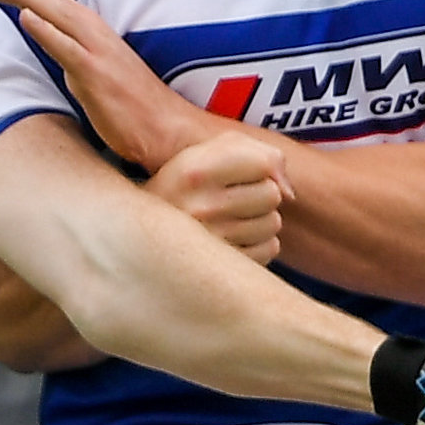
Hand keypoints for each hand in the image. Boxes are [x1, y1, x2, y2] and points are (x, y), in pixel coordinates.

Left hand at [0, 0, 208, 170]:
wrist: (166, 130)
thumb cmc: (128, 107)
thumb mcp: (86, 73)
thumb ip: (65, 53)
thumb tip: (45, 43)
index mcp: (84, 28)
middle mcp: (89, 30)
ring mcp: (94, 50)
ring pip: (50, 10)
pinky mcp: (99, 74)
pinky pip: (70, 49)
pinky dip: (48, 30)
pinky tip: (25, 15)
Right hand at [145, 130, 291, 261]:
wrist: (135, 235)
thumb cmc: (183, 189)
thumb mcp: (206, 154)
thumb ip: (257, 151)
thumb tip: (289, 192)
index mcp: (193, 169)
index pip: (265, 163)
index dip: (256, 167)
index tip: (232, 176)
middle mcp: (199, 207)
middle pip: (272, 195)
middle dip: (258, 196)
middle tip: (227, 202)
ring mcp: (210, 244)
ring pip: (273, 224)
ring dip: (258, 222)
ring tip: (226, 223)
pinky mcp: (221, 273)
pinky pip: (269, 250)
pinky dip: (257, 246)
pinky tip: (230, 244)